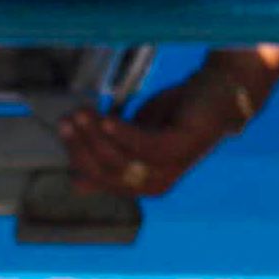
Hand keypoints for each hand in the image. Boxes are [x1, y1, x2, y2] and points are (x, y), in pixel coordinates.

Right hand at [57, 68, 251, 204]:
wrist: (216, 93)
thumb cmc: (174, 114)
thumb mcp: (135, 137)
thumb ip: (110, 155)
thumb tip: (77, 183)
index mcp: (141, 185)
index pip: (98, 179)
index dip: (77, 156)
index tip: (62, 127)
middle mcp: (156, 184)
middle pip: (107, 174)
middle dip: (81, 147)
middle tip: (67, 119)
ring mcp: (171, 168)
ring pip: (122, 162)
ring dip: (96, 136)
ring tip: (81, 112)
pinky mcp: (182, 148)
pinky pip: (145, 146)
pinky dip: (121, 133)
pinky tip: (106, 118)